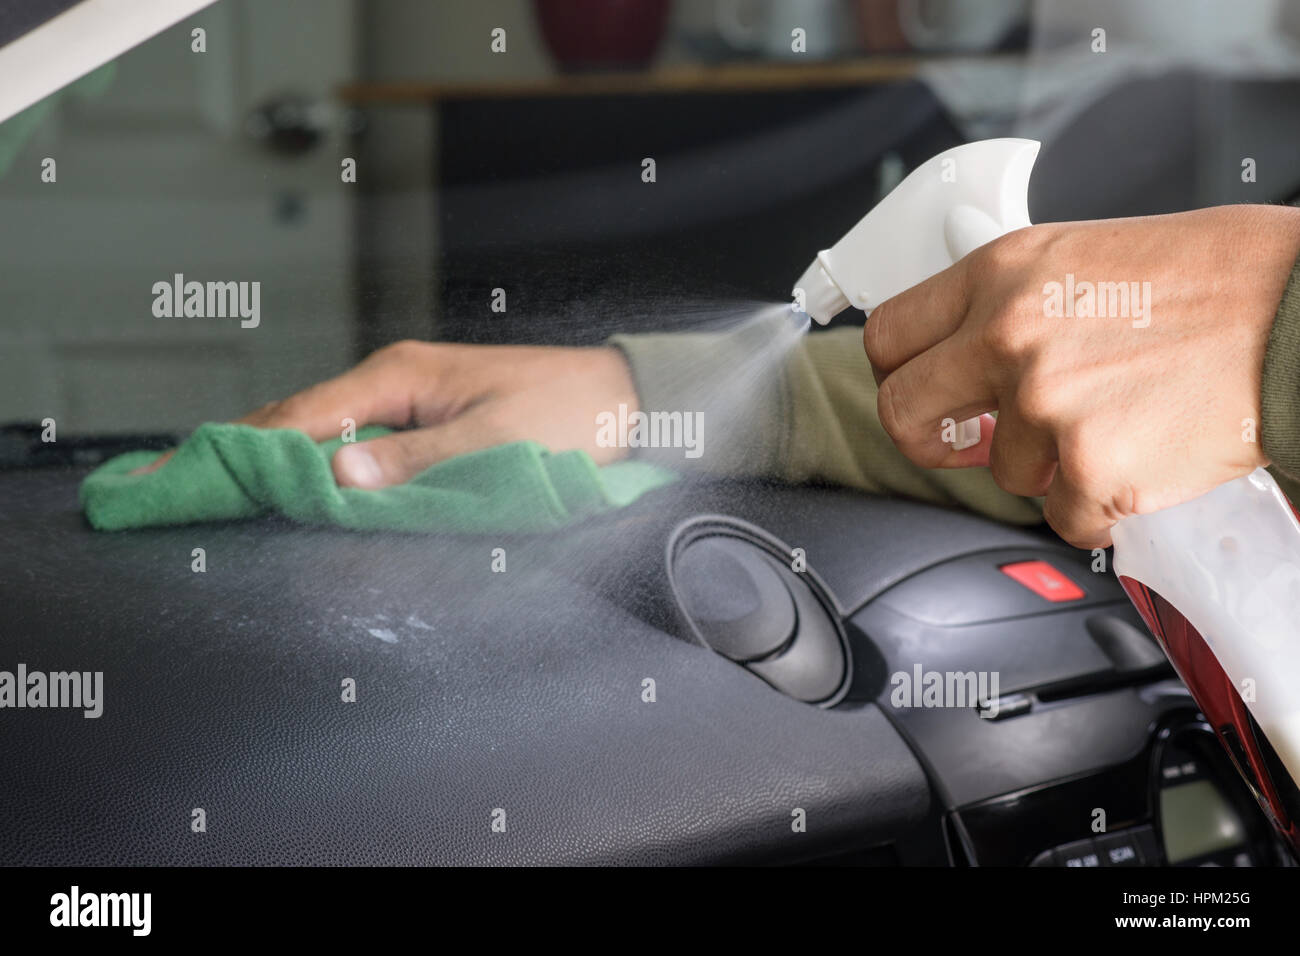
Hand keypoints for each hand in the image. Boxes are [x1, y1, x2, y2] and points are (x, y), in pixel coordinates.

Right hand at [137, 341, 639, 487]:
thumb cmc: (570, 416)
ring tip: (216, 491)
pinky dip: (319, 465)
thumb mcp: (496, 440)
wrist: (626, 403)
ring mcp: (407, 400)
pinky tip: (296, 488)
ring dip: (274, 461)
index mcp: (401, 375)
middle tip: (173, 485)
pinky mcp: (424, 423)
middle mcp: (394, 381)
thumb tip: (336, 474)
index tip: (185, 474)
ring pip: (323, 432)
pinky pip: (355, 444)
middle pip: (298, 420)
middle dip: (240, 452)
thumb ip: (416, 460)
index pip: (302, 416)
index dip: (241, 449)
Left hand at [864, 205, 1299, 548]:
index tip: (919, 388)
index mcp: (1001, 274)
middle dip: (932, 437)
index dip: (898, 372)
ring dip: (1051, 464)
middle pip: (902, 413)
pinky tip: (1143, 455)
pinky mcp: (1089, 467)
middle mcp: (1007, 335)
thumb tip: (965, 353)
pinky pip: (1064, 516)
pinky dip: (1100, 503)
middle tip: (971, 436)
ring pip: (1004, 472)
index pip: (889, 335)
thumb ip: (1009, 304)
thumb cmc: (1216, 278)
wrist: (1299, 314)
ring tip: (1119, 418)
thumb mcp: (1082, 257)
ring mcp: (1044, 405)